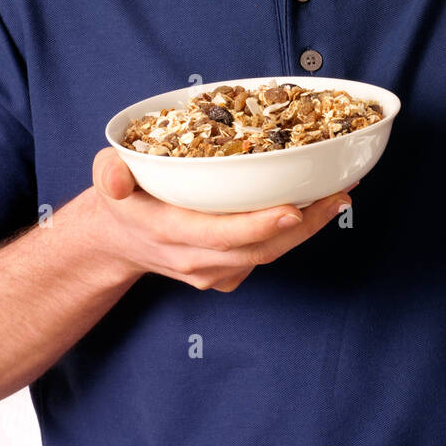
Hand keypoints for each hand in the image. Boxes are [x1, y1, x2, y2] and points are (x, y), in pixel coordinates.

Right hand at [90, 148, 353, 291]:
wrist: (120, 239)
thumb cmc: (123, 199)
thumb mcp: (107, 177)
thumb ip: (107, 173)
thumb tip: (113, 178)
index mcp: (169, 233)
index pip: (218, 235)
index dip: (258, 225)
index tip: (293, 209)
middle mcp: (196, 259)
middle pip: (258, 249)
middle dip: (303, 226)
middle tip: (338, 195)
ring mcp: (214, 271)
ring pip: (269, 255)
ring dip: (308, 228)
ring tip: (339, 196)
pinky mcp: (228, 272)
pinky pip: (267, 256)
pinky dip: (294, 233)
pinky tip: (318, 205)